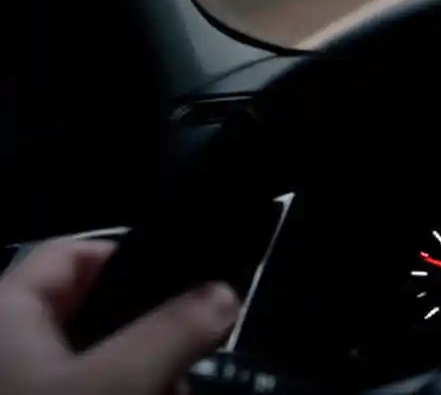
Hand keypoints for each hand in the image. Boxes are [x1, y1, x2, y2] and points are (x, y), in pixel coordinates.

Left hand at [0, 239, 238, 393]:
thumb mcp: (119, 381)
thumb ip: (174, 332)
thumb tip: (225, 294)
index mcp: (9, 310)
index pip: (72, 254)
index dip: (131, 257)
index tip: (185, 280)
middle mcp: (10, 342)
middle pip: (95, 309)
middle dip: (152, 330)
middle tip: (188, 354)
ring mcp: (23, 380)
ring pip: (99, 357)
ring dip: (146, 370)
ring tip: (172, 389)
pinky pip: (92, 386)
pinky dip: (125, 389)